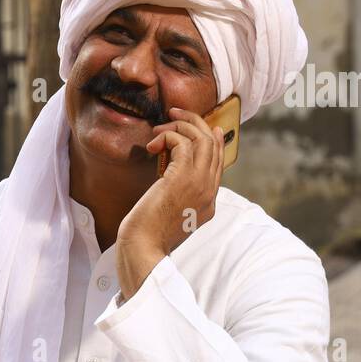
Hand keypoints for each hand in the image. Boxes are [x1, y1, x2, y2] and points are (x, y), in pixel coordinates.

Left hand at [116, 106, 223, 298]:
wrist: (143, 248)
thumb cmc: (147, 235)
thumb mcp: (169, 215)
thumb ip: (176, 196)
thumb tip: (167, 178)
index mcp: (209, 202)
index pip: (218, 162)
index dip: (210, 139)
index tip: (198, 126)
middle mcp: (209, 191)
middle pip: (213, 145)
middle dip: (196, 123)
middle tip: (175, 113)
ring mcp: (199, 184)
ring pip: (203, 138)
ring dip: (182, 125)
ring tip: (161, 126)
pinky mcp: (183, 178)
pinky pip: (183, 142)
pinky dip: (169, 136)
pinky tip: (153, 146)